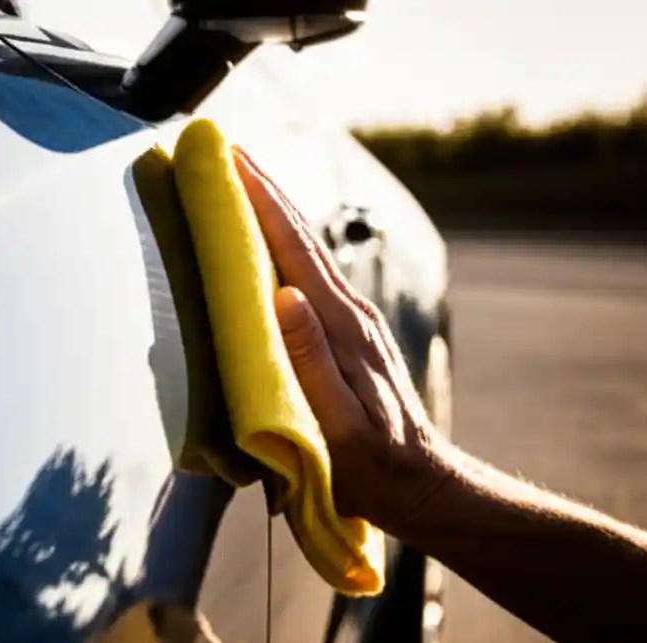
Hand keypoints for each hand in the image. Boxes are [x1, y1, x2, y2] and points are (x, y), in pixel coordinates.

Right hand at [232, 149, 453, 533]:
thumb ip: (311, 362)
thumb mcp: (339, 426)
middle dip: (263, 191)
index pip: (295, 250)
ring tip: (240, 183)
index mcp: (342, 328)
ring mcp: (351, 321)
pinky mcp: (348, 334)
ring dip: (273, 212)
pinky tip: (268, 244)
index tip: (230, 162)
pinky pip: (310, 273)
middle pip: (301, 237)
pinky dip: (284, 244)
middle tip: (226, 153)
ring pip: (306, 251)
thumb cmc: (370, 468)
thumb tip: (284, 296)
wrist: (420, 484)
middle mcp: (349, 313)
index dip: (261, 203)